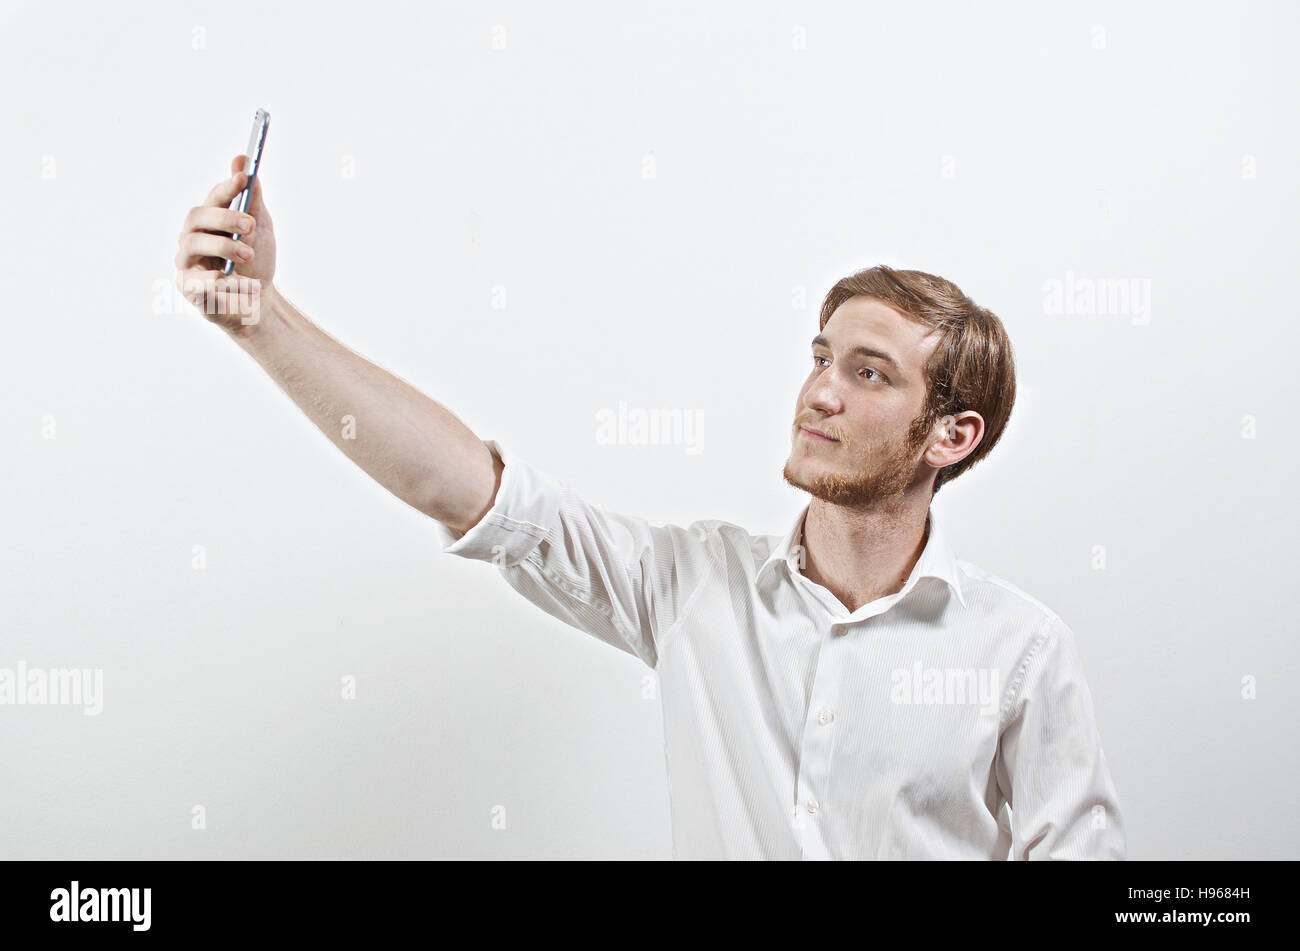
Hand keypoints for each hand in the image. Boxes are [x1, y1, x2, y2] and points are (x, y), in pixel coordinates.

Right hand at [174, 153, 277, 334]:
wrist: (257, 303)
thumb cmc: (254, 262)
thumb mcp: (260, 230)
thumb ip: (253, 200)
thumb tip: (242, 159)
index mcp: (210, 220)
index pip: (213, 197)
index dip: (227, 187)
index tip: (244, 177)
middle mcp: (192, 236)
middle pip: (197, 217)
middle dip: (224, 217)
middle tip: (251, 224)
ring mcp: (187, 262)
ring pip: (193, 244)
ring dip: (223, 246)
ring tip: (249, 254)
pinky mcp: (188, 288)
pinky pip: (200, 281)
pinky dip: (226, 281)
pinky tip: (247, 283)